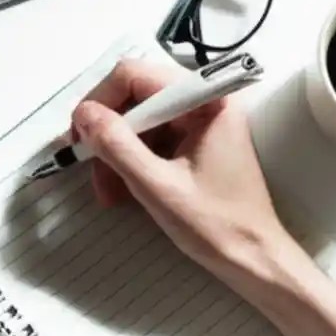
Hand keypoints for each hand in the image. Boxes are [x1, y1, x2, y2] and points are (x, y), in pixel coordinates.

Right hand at [71, 59, 297, 286]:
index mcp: (205, 101)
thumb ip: (117, 145)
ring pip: (138, 121)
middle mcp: (204, 101)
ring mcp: (200, 122)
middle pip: (134, 96)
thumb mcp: (157, 186)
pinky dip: (130, 161)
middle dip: (106, 132)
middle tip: (88, 167)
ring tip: (106, 192)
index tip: (81, 138)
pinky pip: (151, 139)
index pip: (134, 76)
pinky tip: (122, 190)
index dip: (100, 103)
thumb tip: (83, 114)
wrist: (254, 259)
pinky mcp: (194, 142)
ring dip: (115, 152)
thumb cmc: (216, 225)